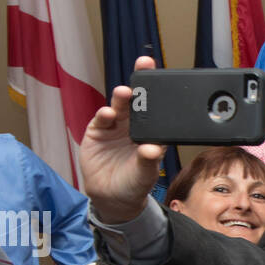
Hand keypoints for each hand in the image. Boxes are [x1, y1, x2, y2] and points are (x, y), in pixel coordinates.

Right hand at [79, 54, 166, 223]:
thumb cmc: (134, 185)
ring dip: (122, 97)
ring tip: (125, 93)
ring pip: (120, 105)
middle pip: (139, 99)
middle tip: (144, 66)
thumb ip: (148, 160)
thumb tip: (152, 149)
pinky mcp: (98, 130)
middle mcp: (135, 125)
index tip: (166, 78)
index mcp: (152, 133)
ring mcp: (116, 126)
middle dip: (141, 82)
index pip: (158, 109)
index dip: (161, 92)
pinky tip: (108, 114)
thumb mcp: (144, 175)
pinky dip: (105, 114)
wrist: (111, 198)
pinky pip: (102, 118)